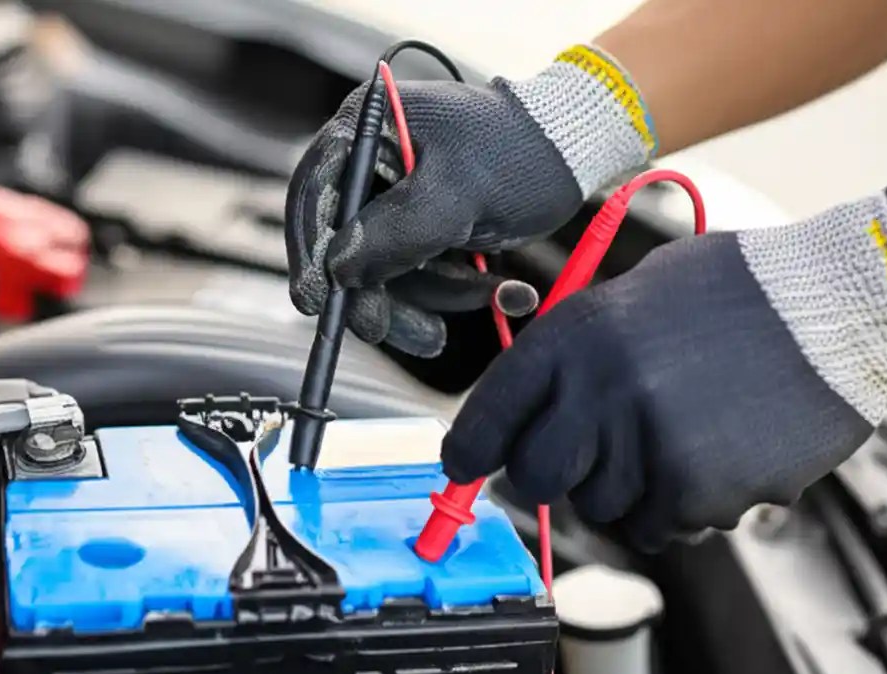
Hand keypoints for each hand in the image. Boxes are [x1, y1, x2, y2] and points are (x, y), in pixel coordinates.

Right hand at [285, 44, 656, 356]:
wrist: (575, 153)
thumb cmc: (523, 153)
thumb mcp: (459, 193)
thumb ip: (397, 231)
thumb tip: (339, 268)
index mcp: (370, 128)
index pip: (315, 193)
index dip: (311, 250)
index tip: (315, 301)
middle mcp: (373, 161)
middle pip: (346, 243)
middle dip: (385, 293)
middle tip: (413, 333)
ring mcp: (396, 198)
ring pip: (385, 271)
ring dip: (437, 296)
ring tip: (496, 296)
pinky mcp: (421, 227)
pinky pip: (419, 274)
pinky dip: (454, 291)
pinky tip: (503, 293)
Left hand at [441, 189, 886, 549]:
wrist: (840, 305)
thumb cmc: (740, 291)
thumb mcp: (637, 293)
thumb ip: (582, 352)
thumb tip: (536, 412)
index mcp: (575, 336)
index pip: (489, 414)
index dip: (470, 452)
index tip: (464, 470)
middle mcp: (599, 393)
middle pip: (538, 479)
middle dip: (555, 476)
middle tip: (591, 458)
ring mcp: (647, 446)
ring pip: (604, 508)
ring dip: (631, 489)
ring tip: (683, 436)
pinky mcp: (699, 490)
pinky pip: (666, 526)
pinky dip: (686, 506)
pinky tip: (721, 454)